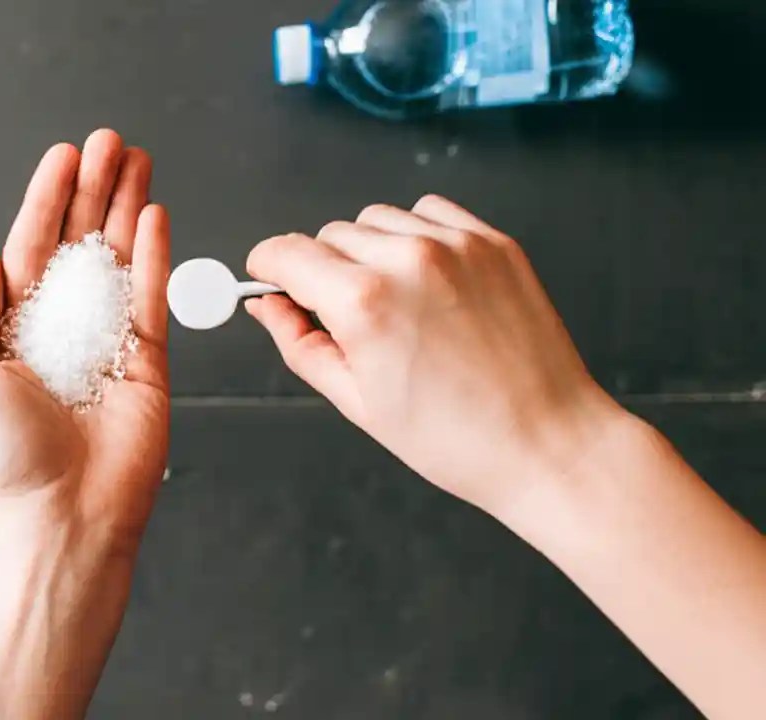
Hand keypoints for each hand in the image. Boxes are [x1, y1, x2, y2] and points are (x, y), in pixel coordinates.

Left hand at [0, 129, 169, 547]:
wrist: (62, 511)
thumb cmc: (6, 458)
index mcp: (16, 327)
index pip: (34, 245)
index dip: (48, 198)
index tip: (64, 156)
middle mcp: (62, 326)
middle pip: (81, 240)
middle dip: (95, 188)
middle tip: (110, 142)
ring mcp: (107, 339)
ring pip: (120, 257)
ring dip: (128, 207)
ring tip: (137, 162)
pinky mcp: (146, 360)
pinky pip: (151, 295)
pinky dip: (155, 254)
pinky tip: (155, 216)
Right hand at [245, 195, 621, 515]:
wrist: (546, 441)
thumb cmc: (456, 437)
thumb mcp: (356, 401)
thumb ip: (299, 343)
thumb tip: (268, 307)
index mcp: (363, 303)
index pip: (286, 253)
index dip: (267, 268)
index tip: (268, 278)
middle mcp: (408, 261)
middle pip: (329, 235)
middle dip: (321, 269)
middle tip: (342, 317)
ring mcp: (456, 246)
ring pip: (376, 219)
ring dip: (368, 250)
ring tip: (392, 303)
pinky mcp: (493, 243)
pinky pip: (429, 212)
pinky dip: (414, 236)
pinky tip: (425, 282)